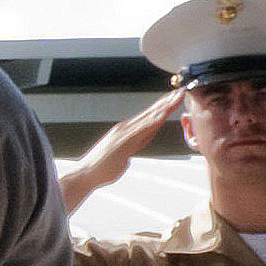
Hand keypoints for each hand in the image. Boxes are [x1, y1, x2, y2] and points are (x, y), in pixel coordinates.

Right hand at [61, 88, 181, 209]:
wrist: (85, 174)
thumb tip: (137, 145)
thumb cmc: (101, 168)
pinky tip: (164, 114)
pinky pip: (143, 129)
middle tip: (181, 91)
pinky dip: (154, 120)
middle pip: (150, 113)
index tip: (173, 99)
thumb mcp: (122, 155)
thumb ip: (132, 147)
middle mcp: (124, 128)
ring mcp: (124, 133)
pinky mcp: (124, 141)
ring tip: (178, 97)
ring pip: (149, 117)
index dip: (161, 107)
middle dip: (166, 102)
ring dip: (165, 106)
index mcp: (124, 131)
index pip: (148, 117)